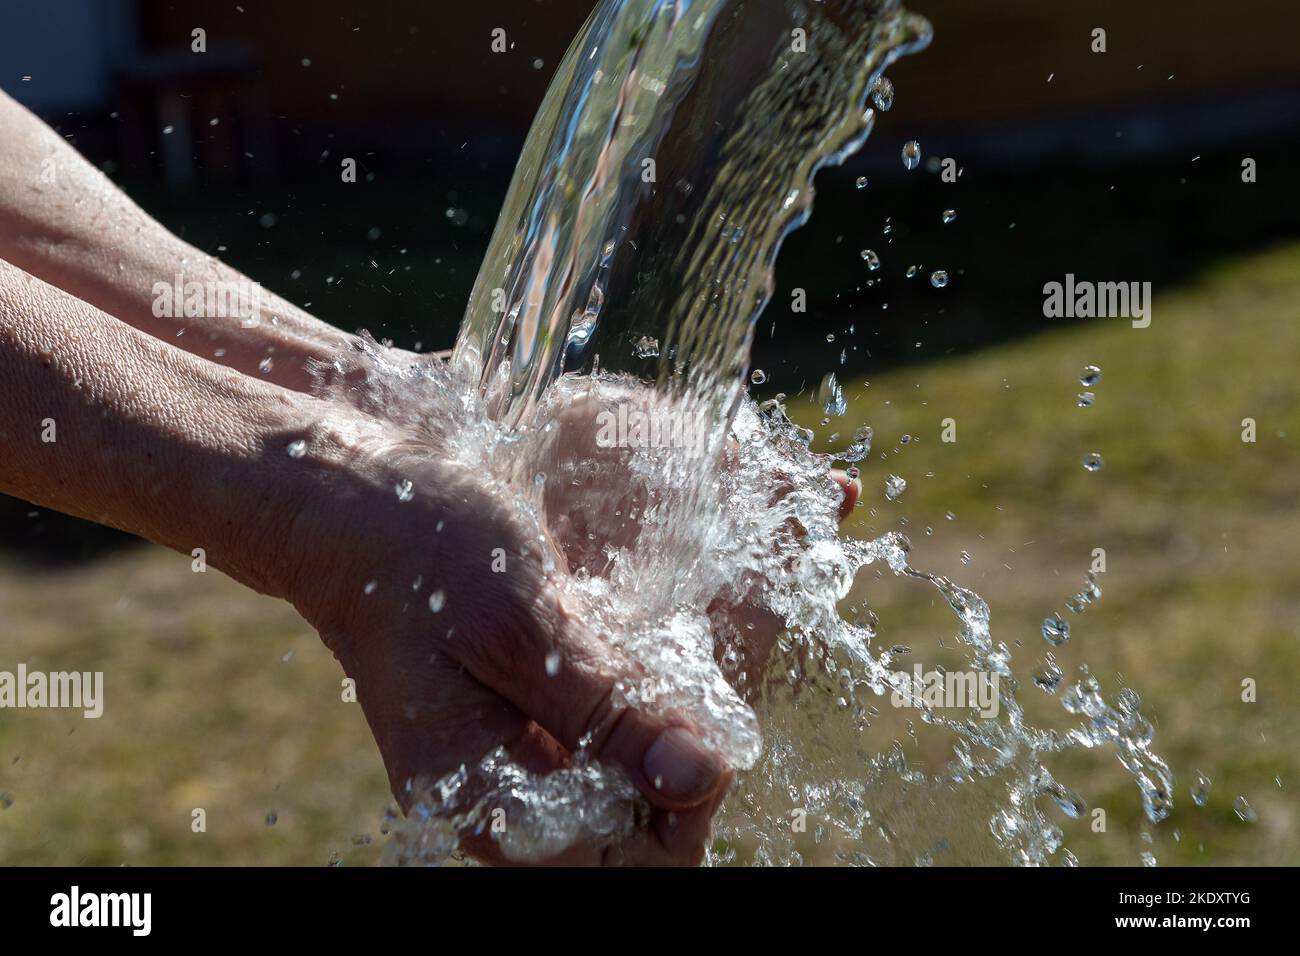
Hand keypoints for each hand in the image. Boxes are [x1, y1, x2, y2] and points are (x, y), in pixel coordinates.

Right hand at [274, 375, 857, 864]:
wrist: (350, 497)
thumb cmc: (417, 550)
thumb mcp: (519, 623)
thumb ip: (606, 707)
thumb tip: (701, 775)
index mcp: (490, 794)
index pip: (625, 860)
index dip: (687, 807)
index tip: (716, 729)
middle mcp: (512, 784)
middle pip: (642, 808)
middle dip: (708, 732)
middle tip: (760, 627)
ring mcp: (525, 742)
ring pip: (636, 754)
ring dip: (696, 690)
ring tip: (752, 601)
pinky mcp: (537, 696)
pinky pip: (617, 706)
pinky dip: (665, 661)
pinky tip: (704, 598)